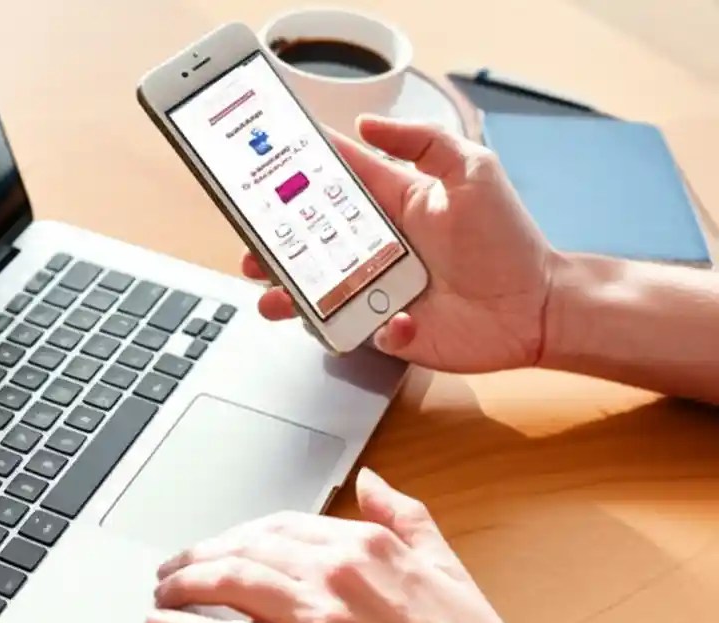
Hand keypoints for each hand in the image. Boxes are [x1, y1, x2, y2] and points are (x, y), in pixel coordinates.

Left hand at [148, 469, 547, 622]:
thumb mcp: (448, 569)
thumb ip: (405, 518)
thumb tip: (373, 480)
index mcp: (369, 545)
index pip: (279, 525)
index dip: (238, 535)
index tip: (217, 547)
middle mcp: (340, 573)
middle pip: (245, 548)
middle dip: (200, 556)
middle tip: (172, 570)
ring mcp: (322, 621)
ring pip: (231, 582)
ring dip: (184, 584)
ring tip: (162, 594)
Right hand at [246, 116, 556, 372]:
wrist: (536, 306)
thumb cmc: (508, 239)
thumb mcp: (473, 171)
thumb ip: (423, 140)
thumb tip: (366, 123)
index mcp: (389, 205)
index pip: (333, 183)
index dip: (296, 174)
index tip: (263, 168)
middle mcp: (374, 249)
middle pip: (308, 243)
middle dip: (271, 244)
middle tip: (252, 246)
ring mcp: (375, 291)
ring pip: (314, 292)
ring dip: (287, 294)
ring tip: (273, 295)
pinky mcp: (385, 330)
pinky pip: (358, 331)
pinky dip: (369, 328)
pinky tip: (394, 321)